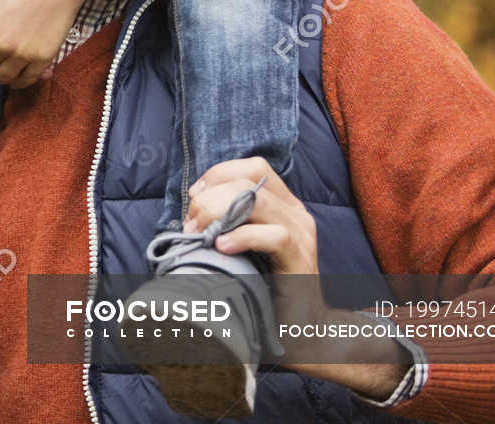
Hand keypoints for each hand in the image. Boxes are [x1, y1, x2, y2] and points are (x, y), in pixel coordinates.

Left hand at [186, 158, 409, 398]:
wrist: (298, 328)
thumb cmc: (263, 284)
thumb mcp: (242, 245)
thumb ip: (228, 221)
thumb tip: (193, 208)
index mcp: (284, 204)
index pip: (254, 167)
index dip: (219, 174)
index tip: (195, 196)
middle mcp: (297, 213)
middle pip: (250, 181)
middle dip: (211, 197)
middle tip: (191, 224)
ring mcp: (303, 234)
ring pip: (258, 201)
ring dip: (219, 212)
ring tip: (201, 234)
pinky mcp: (302, 259)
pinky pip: (275, 236)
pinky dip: (242, 237)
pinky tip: (222, 247)